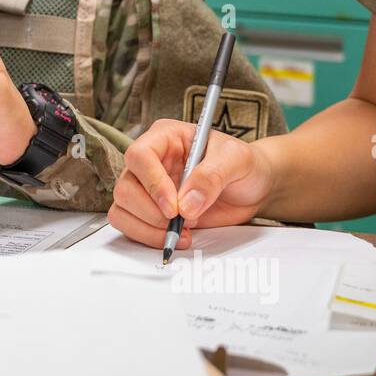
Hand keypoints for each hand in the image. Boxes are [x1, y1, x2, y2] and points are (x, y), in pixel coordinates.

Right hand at [109, 118, 273, 248]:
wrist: (253, 186)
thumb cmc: (244, 164)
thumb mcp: (237, 160)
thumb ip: (212, 176)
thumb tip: (187, 204)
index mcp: (165, 137)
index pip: (140, 155)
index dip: (152, 183)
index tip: (173, 207)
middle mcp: (151, 162)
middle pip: (126, 187)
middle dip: (151, 212)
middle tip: (181, 221)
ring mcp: (148, 188)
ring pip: (122, 209)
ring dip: (149, 228)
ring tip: (183, 231)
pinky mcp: (150, 211)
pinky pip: (131, 226)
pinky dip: (150, 237)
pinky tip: (178, 237)